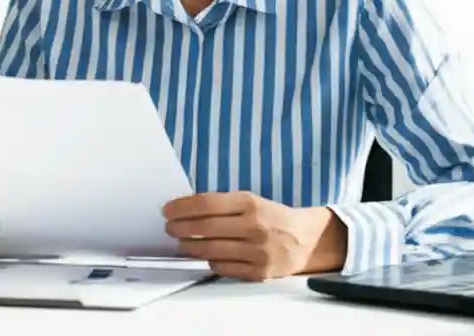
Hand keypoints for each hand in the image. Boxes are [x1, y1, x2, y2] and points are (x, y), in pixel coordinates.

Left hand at [163, 191, 347, 280]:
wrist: (306, 239)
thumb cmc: (272, 217)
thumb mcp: (251, 201)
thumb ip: (222, 204)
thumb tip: (185, 208)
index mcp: (250, 203)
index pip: (206, 203)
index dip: (182, 207)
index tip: (168, 210)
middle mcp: (253, 226)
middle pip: (204, 228)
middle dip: (180, 228)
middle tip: (170, 227)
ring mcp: (256, 251)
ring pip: (210, 250)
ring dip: (189, 247)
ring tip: (182, 242)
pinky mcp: (258, 271)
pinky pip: (222, 268)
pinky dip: (210, 261)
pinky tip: (205, 256)